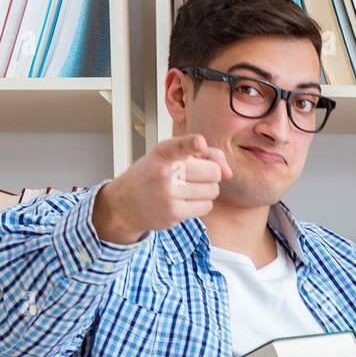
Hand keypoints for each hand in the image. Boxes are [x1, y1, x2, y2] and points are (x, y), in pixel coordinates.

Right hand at [92, 134, 232, 244]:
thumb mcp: (170, 155)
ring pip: (212, 190)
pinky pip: (206, 206)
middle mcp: (165, 172)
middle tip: (198, 175)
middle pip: (213, 172)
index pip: (180, 146)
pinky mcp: (174, 213)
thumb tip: (229, 173)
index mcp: (163, 152)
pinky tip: (188, 200)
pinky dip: (203, 203)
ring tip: (191, 188)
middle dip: (212, 174)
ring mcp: (169, 194)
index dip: (193, 144)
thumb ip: (204, 154)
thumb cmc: (153, 175)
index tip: (199, 144)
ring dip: (208, 190)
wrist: (126, 203)